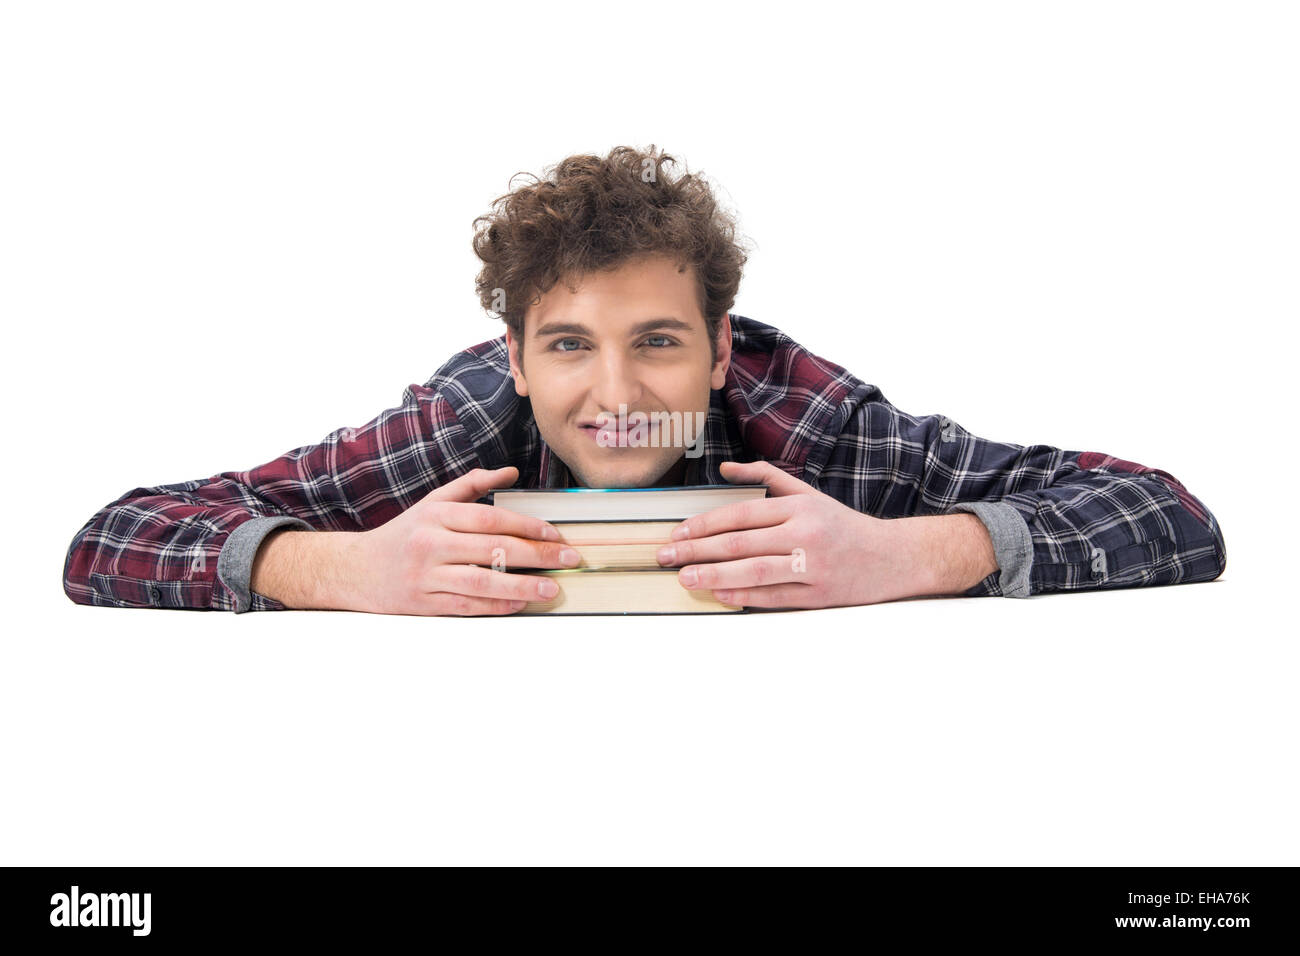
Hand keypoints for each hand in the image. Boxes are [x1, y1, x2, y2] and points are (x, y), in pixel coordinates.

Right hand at [350, 466, 580, 614]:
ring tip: (552, 588)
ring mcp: (426, 576)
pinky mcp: (423, 603)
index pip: (491, 519)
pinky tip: (521, 604)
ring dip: (523, 586)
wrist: (357, 570)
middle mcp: (431, 543)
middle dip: (537, 555)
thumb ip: (472, 485)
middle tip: (569, 559)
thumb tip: (510, 471)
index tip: (556, 535)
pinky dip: (496, 606)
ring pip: (482, 582)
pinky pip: (467, 606)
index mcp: (437, 514)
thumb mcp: (432, 502)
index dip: (527, 526)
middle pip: (493, 550)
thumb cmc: (403, 534)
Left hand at [655, 460, 925, 608]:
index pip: (740, 515)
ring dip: (713, 574)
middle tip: (667, 557)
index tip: (677, 533)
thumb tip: (724, 468)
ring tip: (685, 577)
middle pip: (740, 543)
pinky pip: (773, 596)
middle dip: (697, 550)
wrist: (892, 557)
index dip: (704, 524)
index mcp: (798, 507)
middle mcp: (804, 534)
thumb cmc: (842, 526)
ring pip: (753, 570)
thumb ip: (766, 477)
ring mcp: (812, 566)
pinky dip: (743, 595)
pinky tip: (718, 593)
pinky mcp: (818, 595)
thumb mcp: (808, 494)